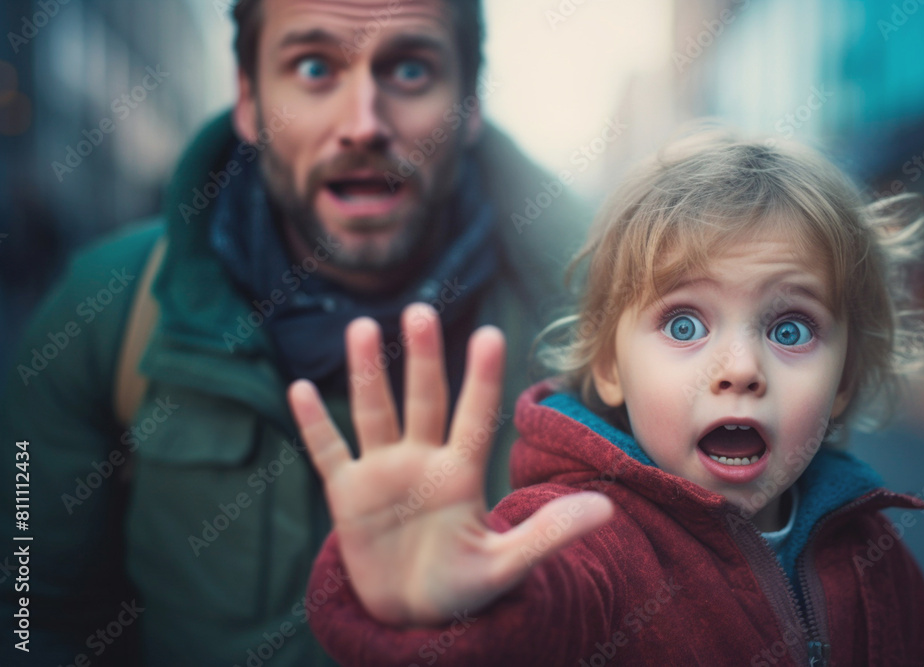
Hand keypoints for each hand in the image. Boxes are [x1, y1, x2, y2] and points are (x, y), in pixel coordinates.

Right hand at [288, 304, 612, 626]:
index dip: (480, 378)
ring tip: (359, 326)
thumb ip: (549, 534)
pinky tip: (300, 388)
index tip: (488, 334)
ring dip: (365, 374)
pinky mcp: (347, 494)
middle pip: (422, 401)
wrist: (412, 615)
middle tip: (421, 311)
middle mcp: (421, 462)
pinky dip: (314, 424)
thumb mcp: (507, 566)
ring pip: (373, 414)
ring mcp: (381, 474)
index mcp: (460, 474)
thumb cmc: (463, 588)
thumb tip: (608, 511)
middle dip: (421, 358)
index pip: (473, 416)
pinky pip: (327, 452)